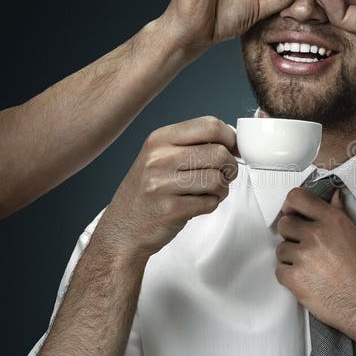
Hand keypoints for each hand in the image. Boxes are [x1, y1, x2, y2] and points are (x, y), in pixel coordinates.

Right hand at [96, 116, 237, 263]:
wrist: (122, 230)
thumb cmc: (147, 193)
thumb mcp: (160, 157)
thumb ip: (191, 145)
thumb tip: (233, 140)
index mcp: (160, 139)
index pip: (210, 125)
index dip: (230, 138)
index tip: (233, 150)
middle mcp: (159, 158)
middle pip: (219, 153)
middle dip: (230, 167)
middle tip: (224, 176)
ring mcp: (163, 184)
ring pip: (218, 179)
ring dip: (221, 189)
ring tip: (207, 192)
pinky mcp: (171, 209)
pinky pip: (210, 202)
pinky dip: (210, 205)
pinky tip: (196, 205)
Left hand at [276, 187, 355, 337]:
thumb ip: (339, 213)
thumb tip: (333, 197)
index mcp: (332, 220)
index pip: (297, 198)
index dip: (290, 206)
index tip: (292, 214)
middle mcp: (317, 235)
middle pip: (284, 224)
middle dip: (292, 235)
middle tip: (306, 248)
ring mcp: (304, 256)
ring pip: (281, 250)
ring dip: (291, 258)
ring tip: (312, 269)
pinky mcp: (295, 279)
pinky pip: (280, 271)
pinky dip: (290, 277)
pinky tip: (308, 281)